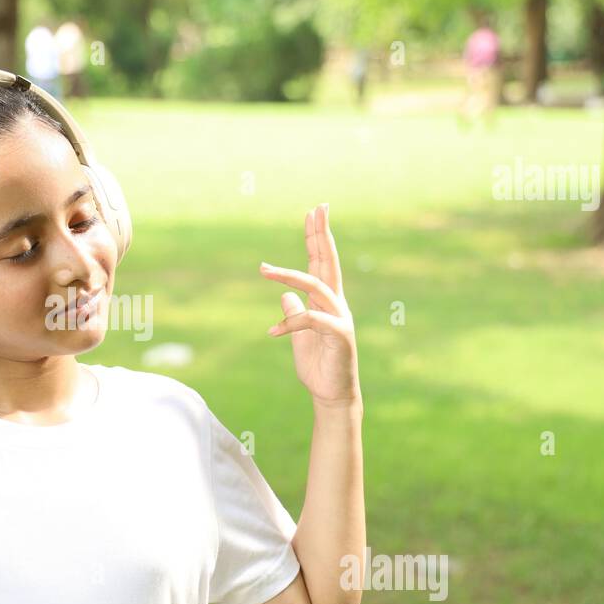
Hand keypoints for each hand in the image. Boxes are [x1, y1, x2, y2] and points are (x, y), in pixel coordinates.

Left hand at [259, 204, 361, 407]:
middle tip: (317, 208)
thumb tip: (285, 295)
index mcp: (327, 301)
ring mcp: (340, 317)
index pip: (322, 262)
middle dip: (322, 235)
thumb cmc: (317, 365)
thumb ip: (293, 313)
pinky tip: (272, 332)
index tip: (313, 213)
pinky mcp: (340, 335)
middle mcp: (336, 304)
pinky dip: (290, 323)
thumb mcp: (297, 334)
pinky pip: (311, 320)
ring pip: (316, 286)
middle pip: (329, 262)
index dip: (317, 238)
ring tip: (263, 269)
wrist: (331, 395)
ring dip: (288, 275)